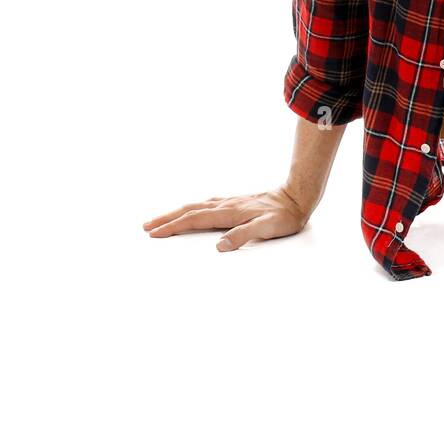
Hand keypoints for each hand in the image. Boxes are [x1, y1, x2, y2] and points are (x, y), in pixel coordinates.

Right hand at [142, 186, 312, 252]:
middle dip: (167, 218)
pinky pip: (207, 205)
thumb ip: (244, 235)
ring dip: (177, 212)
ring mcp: (231, 202)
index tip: (154, 234)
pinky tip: (194, 210)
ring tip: (162, 219)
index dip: (173, 226)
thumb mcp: (267, 228)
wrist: (298, 196)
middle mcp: (226, 204)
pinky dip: (193, 209)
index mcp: (229, 212)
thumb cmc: (285, 215)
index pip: (194, 219)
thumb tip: (219, 247)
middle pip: (190, 210)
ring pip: (197, 206)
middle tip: (145, 226)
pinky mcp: (236, 202)